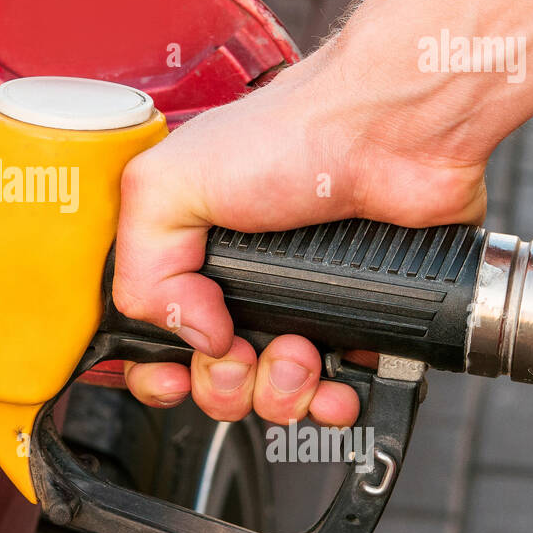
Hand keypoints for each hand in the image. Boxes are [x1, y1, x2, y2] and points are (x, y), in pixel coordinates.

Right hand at [112, 41, 488, 424]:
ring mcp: (297, 302)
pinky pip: (337, 390)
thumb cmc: (291, 133)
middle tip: (240, 354)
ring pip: (272, 393)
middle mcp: (237, 281)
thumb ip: (141, 266)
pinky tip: (336, 383)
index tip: (173, 376)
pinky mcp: (357, 319)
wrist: (391, 133)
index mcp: (186, 251)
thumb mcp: (169, 183)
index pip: (150, 334)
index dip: (154, 369)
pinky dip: (333, 400)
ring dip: (279, 390)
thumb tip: (189, 334)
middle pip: (209, 377)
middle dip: (222, 384)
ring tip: (297, 353)